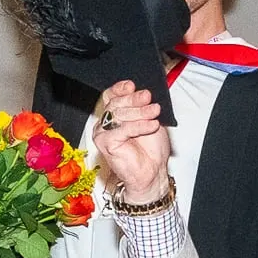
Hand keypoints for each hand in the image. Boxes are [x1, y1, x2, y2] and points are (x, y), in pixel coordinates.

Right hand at [90, 81, 170, 204]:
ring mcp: (103, 133)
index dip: (120, 89)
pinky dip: (139, 126)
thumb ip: (143, 107)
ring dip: (140, 113)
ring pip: (119, 115)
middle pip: (115, 103)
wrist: (152, 172)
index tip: (132, 85)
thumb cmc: (151, 149)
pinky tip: (152, 126)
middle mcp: (106, 123)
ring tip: (154, 113)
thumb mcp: (150, 120)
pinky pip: (121, 129)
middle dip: (134, 99)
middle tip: (148, 98)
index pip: (111, 96)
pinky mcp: (104, 143)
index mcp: (114, 114)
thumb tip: (143, 92)